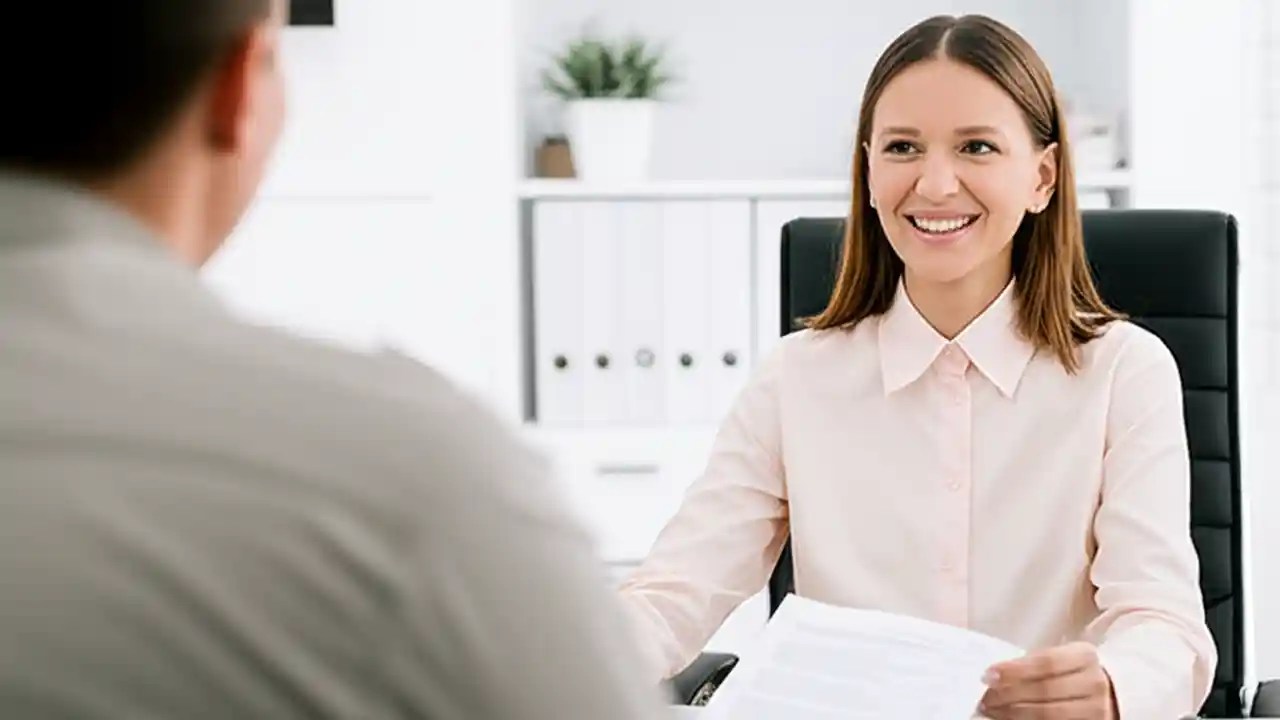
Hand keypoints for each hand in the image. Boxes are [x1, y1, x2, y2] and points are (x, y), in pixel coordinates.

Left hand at [978, 642, 1117, 719]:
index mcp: (1085, 656)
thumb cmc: (1076, 671)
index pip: (1045, 663)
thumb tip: (994, 676)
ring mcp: (1096, 710)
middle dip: (1008, 695)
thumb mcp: (1063, 657)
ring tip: (992, 711)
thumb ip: (1034, 663)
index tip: (988, 675)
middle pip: (1044, 690)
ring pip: (1048, 714)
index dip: (1014, 670)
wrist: (1116, 691)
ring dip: (1013, 714)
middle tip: (985, 698)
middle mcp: (1094, 683)